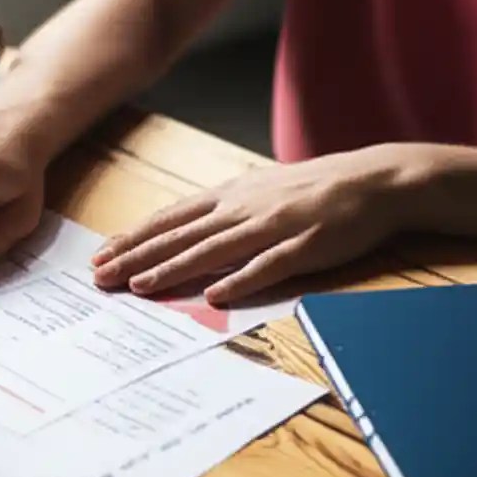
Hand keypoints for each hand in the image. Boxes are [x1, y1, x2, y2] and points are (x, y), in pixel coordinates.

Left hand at [92, 145, 417, 303]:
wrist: (376, 180)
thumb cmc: (314, 189)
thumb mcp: (259, 191)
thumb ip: (221, 213)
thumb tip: (182, 232)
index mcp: (230, 196)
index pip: (169, 219)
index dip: (133, 238)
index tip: (100, 255)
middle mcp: (243, 209)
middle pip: (179, 235)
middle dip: (136, 257)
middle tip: (100, 277)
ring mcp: (273, 227)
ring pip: (212, 251)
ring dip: (173, 269)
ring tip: (140, 287)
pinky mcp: (305, 246)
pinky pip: (268, 266)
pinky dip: (240, 281)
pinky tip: (214, 295)